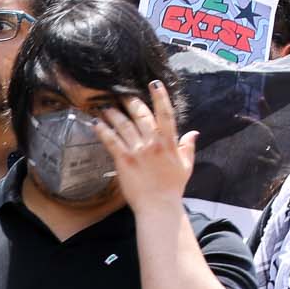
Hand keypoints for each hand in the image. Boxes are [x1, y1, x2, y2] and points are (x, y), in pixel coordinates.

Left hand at [98, 79, 195, 214]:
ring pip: (124, 125)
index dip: (160, 97)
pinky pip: (111, 141)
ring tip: (104, 106)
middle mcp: (153, 142)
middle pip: (141, 115)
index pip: (166, 114)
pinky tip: (95, 123)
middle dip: (130, 102)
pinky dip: (103, 130)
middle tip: (120, 93)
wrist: (159, 205)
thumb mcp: (186, 165)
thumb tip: (193, 133)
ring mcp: (138, 150)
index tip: (154, 83)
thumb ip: (188, 147)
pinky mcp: (123, 160)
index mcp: (169, 142)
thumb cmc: (173, 187)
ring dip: (113, 114)